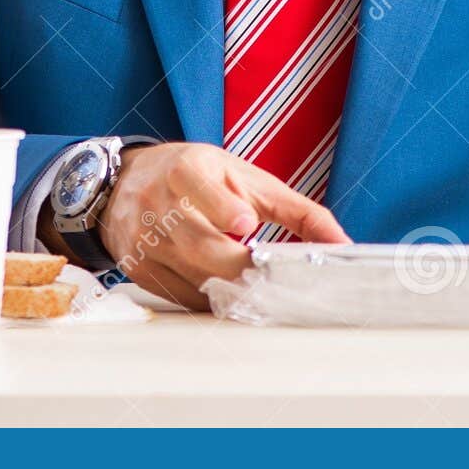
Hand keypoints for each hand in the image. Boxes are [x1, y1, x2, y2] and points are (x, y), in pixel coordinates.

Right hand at [96, 142, 349, 308]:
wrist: (126, 181)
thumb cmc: (196, 175)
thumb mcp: (245, 178)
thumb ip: (298, 211)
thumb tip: (342, 244)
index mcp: (185, 170)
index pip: (200, 189)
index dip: (223, 207)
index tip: (246, 223)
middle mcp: (157, 204)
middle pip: (201, 246)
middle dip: (240, 266)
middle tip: (270, 278)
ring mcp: (143, 240)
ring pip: (194, 277)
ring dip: (231, 288)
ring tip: (257, 288)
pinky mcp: (138, 268)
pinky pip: (182, 296)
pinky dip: (211, 298)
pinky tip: (227, 291)